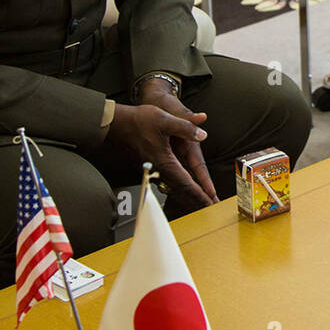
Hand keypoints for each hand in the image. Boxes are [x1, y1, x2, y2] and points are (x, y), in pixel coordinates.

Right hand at [108, 86, 217, 207]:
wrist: (118, 124)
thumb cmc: (139, 122)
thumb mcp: (165, 120)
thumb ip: (185, 127)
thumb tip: (202, 134)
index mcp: (165, 161)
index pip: (186, 182)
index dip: (200, 193)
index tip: (211, 202)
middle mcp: (159, 169)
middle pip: (181, 191)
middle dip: (197, 201)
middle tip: (211, 210)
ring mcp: (154, 169)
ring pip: (174, 189)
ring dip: (188, 198)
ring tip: (199, 205)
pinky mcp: (151, 167)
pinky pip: (168, 184)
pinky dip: (178, 191)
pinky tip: (182, 193)